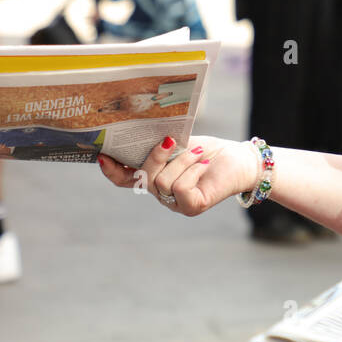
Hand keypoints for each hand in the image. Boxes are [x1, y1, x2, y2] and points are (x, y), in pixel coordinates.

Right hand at [97, 135, 259, 217]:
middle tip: (169, 140)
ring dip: (181, 161)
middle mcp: (162, 194)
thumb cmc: (209, 151)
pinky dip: (192, 171)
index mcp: (155, 178)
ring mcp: (176, 204)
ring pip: (162, 182)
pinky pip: (180, 188)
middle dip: (154, 157)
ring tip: (199, 152)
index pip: (125, 179)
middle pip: (142, 179)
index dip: (111, 171)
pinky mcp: (192, 207)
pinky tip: (204, 164)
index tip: (102, 155)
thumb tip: (140, 134)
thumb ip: (160, 146)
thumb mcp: (179, 144)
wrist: (239, 159)